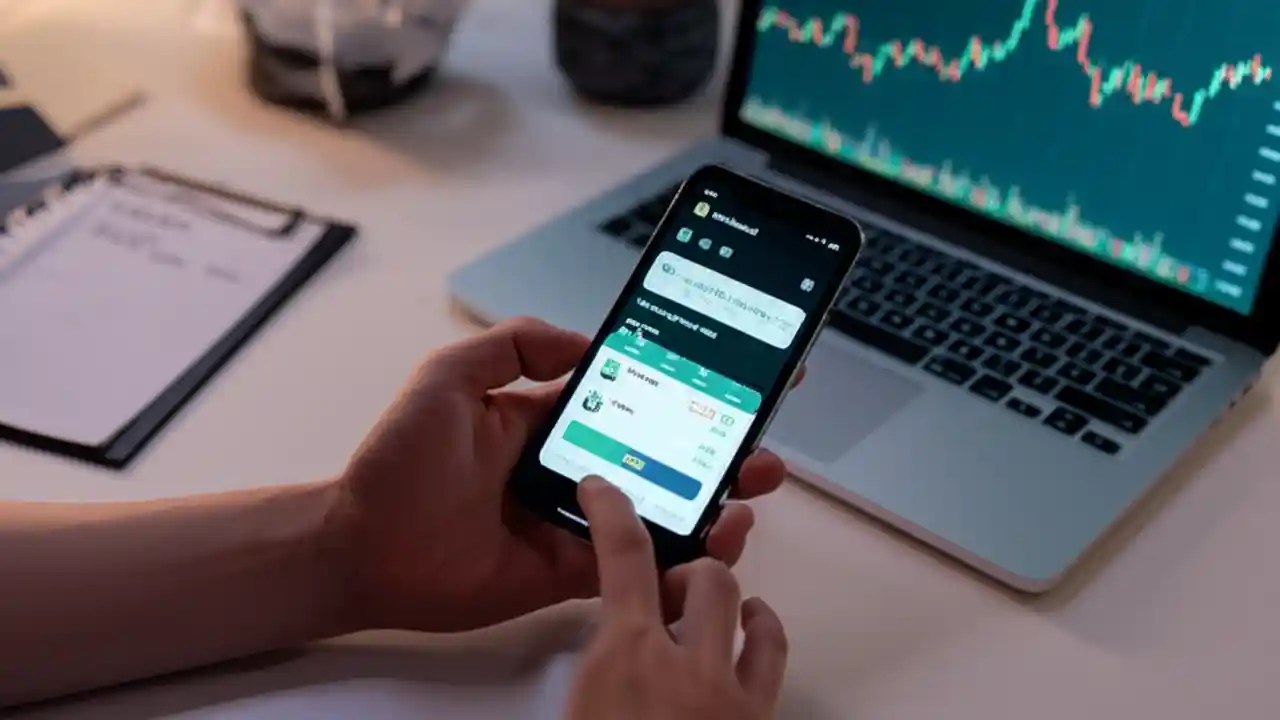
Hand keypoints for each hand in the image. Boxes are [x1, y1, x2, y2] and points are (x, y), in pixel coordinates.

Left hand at [334, 317, 789, 631]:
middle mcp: (571, 467)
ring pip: (660, 509)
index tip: (727, 367)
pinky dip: (678, 555)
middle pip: (661, 453)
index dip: (678, 381)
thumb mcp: (448, 378)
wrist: (361, 548)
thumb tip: (583, 342)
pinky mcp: (569, 570)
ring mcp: (574, 519)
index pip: (629, 393)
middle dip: (716, 444)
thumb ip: (512, 345)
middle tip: (762, 438)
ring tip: (752, 488)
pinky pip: (634, 563)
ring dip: (713, 499)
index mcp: (547, 417)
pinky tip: (712, 540)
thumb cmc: (395, 463)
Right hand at [567, 478, 787, 719]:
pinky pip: (773, 653)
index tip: (601, 487)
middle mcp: (685, 659)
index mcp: (626, 654)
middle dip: (681, 568)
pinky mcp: (761, 713)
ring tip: (703, 603)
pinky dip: (763, 628)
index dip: (612, 510)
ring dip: (718, 590)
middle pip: (701, 571)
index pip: (624, 556)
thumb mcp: (574, 711)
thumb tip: (600, 657)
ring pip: (740, 600)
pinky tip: (752, 625)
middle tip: (661, 591)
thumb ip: (588, 669)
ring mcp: (730, 685)